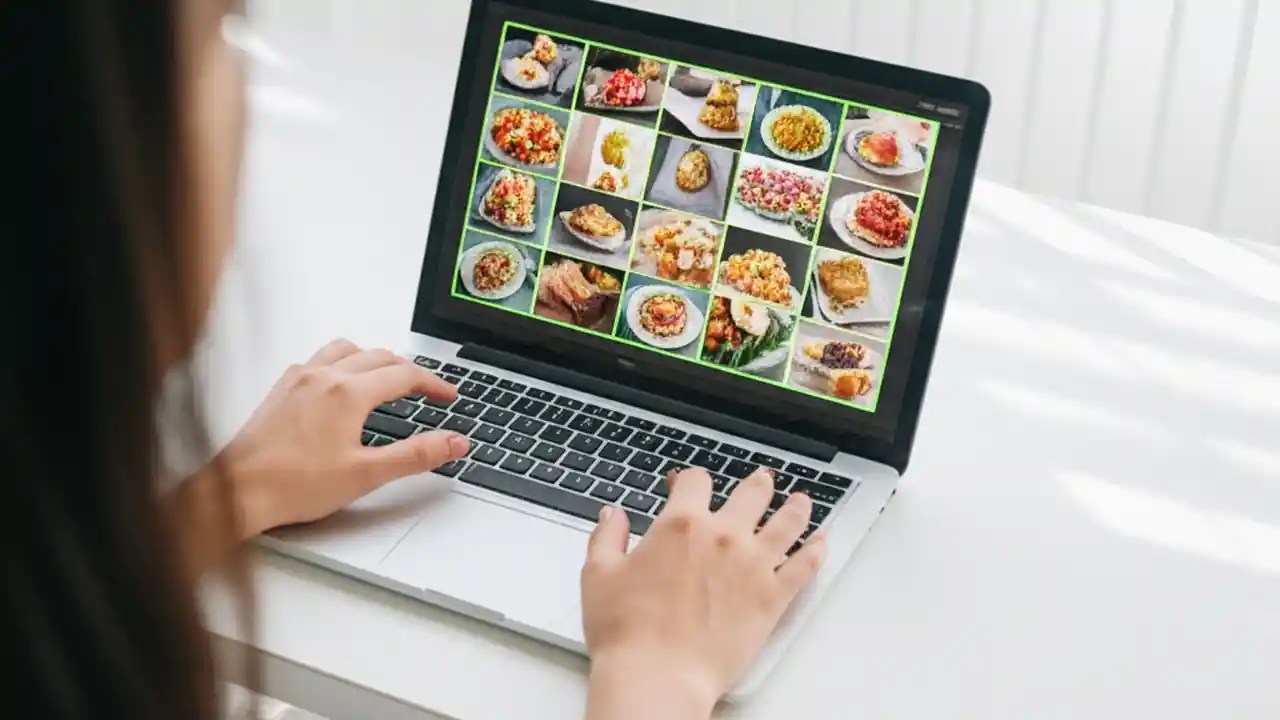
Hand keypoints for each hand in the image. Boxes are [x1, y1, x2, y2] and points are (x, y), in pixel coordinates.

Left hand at [221, 339, 465, 536]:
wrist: (238, 492)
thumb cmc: (292, 484)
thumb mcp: (367, 474)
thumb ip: (416, 455)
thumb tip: (453, 443)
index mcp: (347, 393)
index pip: (404, 375)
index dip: (434, 384)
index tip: (448, 395)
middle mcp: (322, 377)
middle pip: (379, 356)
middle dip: (410, 370)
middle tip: (427, 389)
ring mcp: (298, 380)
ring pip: (346, 350)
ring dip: (373, 358)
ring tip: (387, 377)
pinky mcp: (281, 390)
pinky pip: (317, 359)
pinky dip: (340, 363)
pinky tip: (340, 385)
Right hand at [581, 468, 826, 718]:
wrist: (658, 676)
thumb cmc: (627, 631)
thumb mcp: (598, 574)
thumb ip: (607, 536)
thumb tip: (613, 515)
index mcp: (681, 524)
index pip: (695, 481)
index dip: (689, 478)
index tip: (687, 483)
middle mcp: (723, 536)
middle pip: (752, 493)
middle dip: (756, 484)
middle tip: (761, 482)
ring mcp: (753, 565)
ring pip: (787, 523)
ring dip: (796, 508)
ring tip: (802, 501)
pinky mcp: (772, 598)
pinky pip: (804, 567)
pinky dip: (816, 552)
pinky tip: (821, 543)